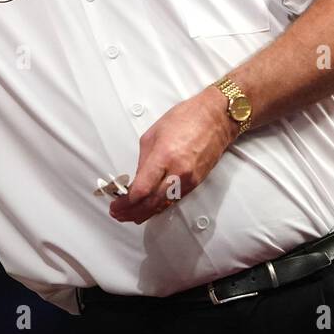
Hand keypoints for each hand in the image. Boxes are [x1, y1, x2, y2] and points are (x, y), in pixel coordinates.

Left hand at [110, 87, 237, 224]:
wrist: (216, 118)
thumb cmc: (187, 118)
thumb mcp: (153, 134)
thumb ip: (143, 161)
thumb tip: (137, 180)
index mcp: (164, 156)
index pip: (142, 189)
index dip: (126, 202)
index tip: (117, 204)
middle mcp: (178, 171)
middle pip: (151, 203)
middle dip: (132, 212)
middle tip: (120, 214)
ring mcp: (189, 179)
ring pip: (163, 205)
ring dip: (145, 213)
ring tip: (130, 216)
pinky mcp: (196, 182)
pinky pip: (174, 199)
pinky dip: (160, 206)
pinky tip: (150, 208)